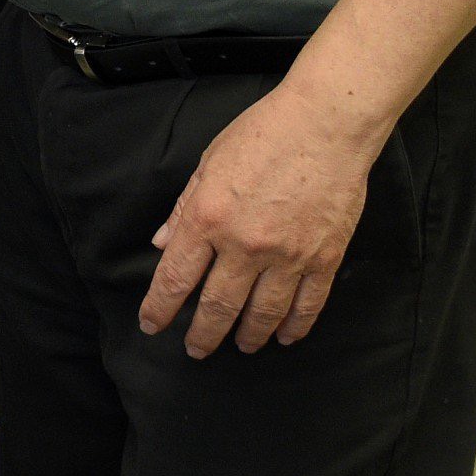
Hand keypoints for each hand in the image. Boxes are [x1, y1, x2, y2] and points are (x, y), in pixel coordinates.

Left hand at [138, 82, 383, 357]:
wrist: (324, 125)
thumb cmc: (261, 134)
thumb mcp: (207, 163)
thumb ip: (183, 208)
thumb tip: (162, 244)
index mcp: (207, 217)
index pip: (176, 277)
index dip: (160, 308)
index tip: (151, 325)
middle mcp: (243, 244)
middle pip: (218, 306)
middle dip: (203, 335)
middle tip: (195, 350)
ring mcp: (287, 256)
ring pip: (263, 313)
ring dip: (248, 335)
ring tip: (241, 346)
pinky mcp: (323, 258)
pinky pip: (307, 305)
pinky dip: (295, 326)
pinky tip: (284, 336)